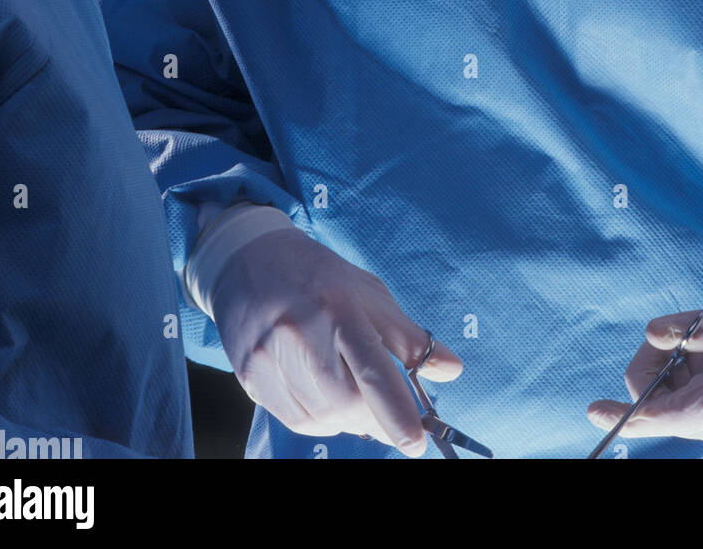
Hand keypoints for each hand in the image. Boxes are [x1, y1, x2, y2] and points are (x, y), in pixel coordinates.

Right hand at [208, 226, 461, 453]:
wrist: (250, 259)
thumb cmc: (319, 277)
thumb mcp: (369, 293)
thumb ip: (410, 337)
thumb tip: (452, 369)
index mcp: (340, 307)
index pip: (372, 371)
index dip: (396, 414)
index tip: (415, 443)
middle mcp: (302, 332)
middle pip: (345, 402)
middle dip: (373, 420)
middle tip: (388, 419)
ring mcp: (270, 356)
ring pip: (319, 418)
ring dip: (346, 421)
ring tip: (354, 398)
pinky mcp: (250, 375)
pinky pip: (293, 419)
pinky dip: (318, 420)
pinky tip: (325, 396)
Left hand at [587, 290, 702, 457]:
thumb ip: (700, 326)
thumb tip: (653, 335)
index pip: (676, 413)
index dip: (630, 412)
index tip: (594, 410)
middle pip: (671, 406)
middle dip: (659, 368)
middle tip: (680, 332)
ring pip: (682, 410)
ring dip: (678, 374)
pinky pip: (699, 414)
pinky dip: (694, 385)